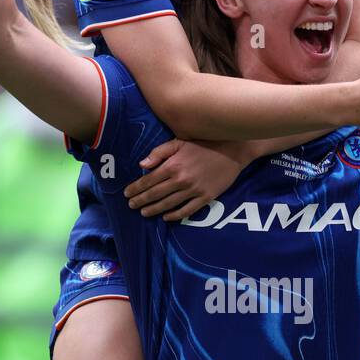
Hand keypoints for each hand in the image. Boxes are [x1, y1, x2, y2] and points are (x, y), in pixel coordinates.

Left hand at [124, 138, 248, 220]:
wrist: (232, 150)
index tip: (127, 194)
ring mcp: (194, 190)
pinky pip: (187, 211)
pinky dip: (175, 216)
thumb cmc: (204, 143)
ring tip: (144, 213)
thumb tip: (142, 165)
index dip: (136, 188)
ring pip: (168, 204)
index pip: (148, 180)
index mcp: (173, 166)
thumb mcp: (179, 142)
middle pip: (155, 194)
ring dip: (153, 210)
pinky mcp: (205, 198)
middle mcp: (181, 180)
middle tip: (131, 205)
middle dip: (141, 201)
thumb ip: (159, 153)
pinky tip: (166, 217)